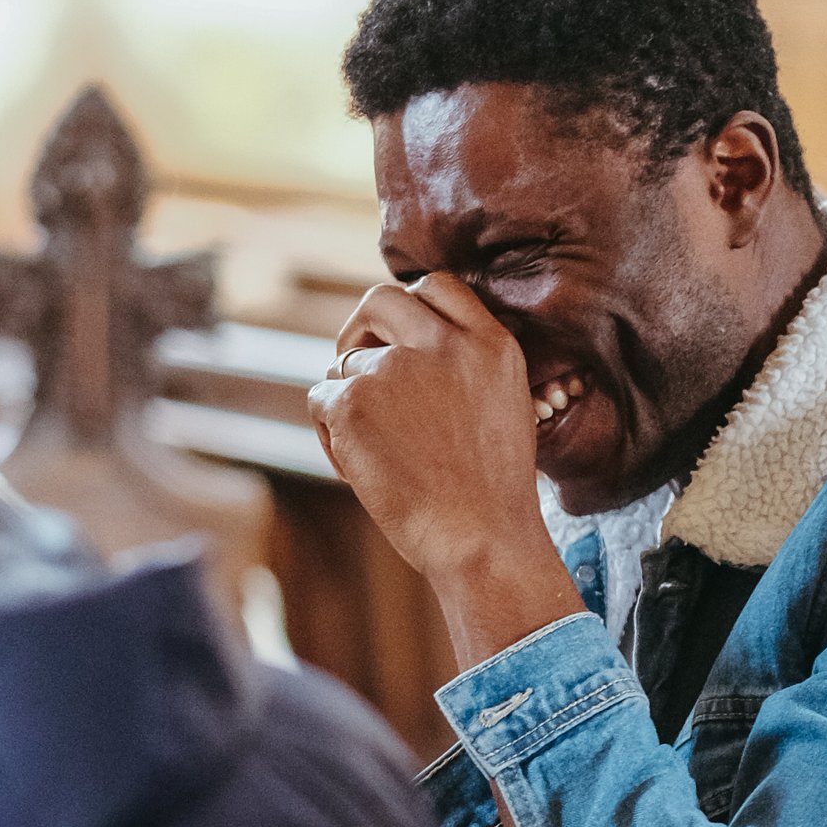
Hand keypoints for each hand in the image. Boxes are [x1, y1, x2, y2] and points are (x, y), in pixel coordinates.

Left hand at [307, 276, 580, 665]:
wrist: (481, 540)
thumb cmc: (492, 492)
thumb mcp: (505, 405)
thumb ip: (464, 364)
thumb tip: (405, 345)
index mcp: (490, 343)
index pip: (437, 286)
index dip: (409, 305)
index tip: (397, 334)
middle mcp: (441, 344)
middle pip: (380, 300)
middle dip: (361, 327)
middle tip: (356, 362)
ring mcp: (393, 368)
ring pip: (345, 363)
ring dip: (349, 401)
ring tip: (377, 454)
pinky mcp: (352, 402)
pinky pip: (321, 399)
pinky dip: (331, 434)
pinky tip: (360, 469)